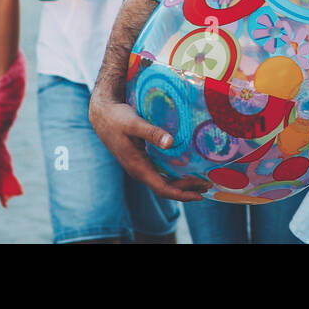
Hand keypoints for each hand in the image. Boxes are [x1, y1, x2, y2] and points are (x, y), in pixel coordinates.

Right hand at [88, 98, 210, 201]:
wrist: (102, 114)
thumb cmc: (116, 118)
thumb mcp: (134, 123)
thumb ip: (151, 132)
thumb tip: (170, 143)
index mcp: (137, 167)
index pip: (163, 188)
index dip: (182, 193)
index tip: (199, 194)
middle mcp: (139, 171)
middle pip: (165, 188)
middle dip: (186, 190)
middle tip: (207, 185)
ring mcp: (139, 166)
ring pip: (163, 181)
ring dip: (182, 184)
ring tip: (201, 182)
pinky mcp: (141, 160)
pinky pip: (160, 173)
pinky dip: (174, 175)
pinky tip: (185, 170)